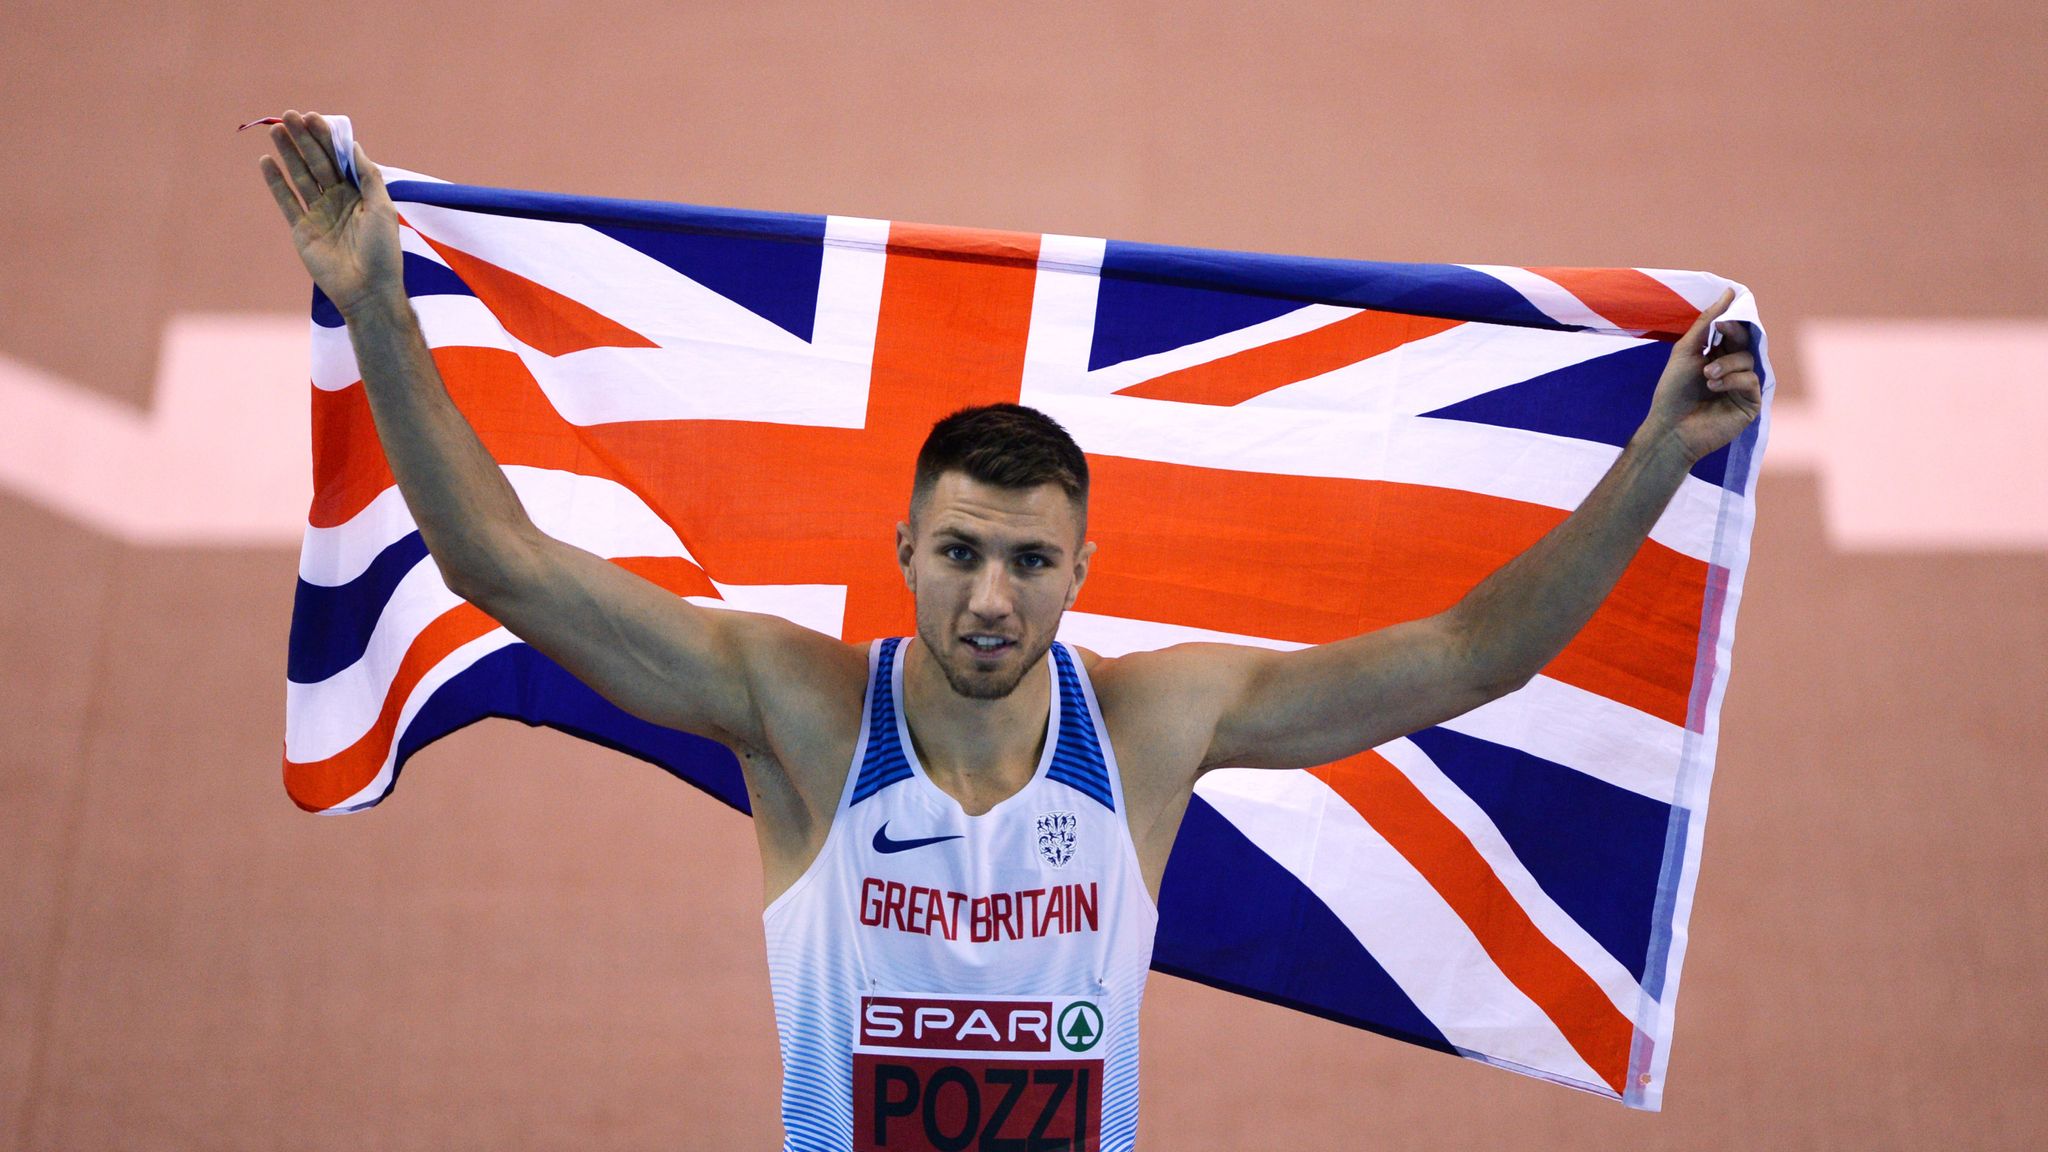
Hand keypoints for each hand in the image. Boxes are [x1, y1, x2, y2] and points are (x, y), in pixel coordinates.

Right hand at [257, 110, 401, 318]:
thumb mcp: (383, 210)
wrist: (367, 290)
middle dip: (304, 139)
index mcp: (361, 194)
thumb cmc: (383, 251)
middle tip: (289, 115)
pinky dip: (276, 182)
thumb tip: (353, 145)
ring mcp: (319, 213)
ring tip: (275, 130)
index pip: (341, 159)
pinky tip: (267, 161)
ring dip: (288, 153)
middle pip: (318, 163)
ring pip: (300, 176)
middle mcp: (339, 200)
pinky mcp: (302, 229)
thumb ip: (369, 177)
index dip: (327, 139)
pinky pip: (286, 201)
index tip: (313, 117)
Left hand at [1639, 288, 1763, 462]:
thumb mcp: (1686, 350)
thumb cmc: (1673, 391)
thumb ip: (1707, 322)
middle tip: (1720, 330)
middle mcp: (1733, 368)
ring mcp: (1743, 386)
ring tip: (1706, 376)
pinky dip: (1732, 380)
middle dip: (1733, 334)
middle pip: (1746, 340)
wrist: (1669, 428)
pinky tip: (1714, 387)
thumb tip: (1730, 291)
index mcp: (1718, 355)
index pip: (1734, 330)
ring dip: (1726, 364)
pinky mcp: (1750, 403)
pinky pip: (1751, 380)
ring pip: (1748, 359)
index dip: (1732, 320)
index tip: (1722, 317)